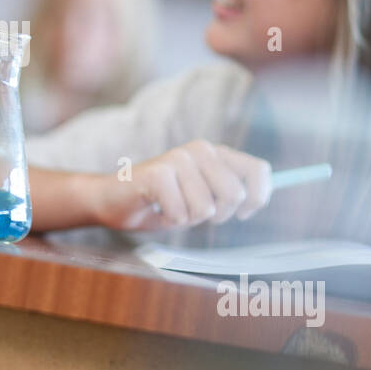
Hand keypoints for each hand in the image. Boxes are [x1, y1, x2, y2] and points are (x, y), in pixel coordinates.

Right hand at [89, 140, 271, 230]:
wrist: (112, 199)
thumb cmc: (159, 201)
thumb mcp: (201, 196)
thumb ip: (226, 193)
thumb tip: (254, 202)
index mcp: (214, 152)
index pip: (258, 170)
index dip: (258, 197)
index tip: (243, 213)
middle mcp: (199, 149)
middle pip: (234, 195)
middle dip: (216, 215)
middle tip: (193, 212)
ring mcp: (177, 158)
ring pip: (205, 209)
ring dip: (187, 218)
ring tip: (170, 207)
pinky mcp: (158, 173)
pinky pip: (181, 214)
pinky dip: (169, 220)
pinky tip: (156, 208)